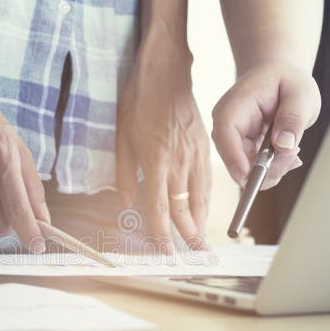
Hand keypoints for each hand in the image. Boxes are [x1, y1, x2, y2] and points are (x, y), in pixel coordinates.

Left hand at [116, 52, 211, 252]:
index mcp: (155, 162)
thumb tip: (127, 206)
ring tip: (202, 243)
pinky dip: (207, 200)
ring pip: (200, 197)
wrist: (165, 72)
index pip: (159, 208)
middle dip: (188, 236)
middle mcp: (178, 162)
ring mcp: (195, 155)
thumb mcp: (122, 139)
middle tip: (193, 257)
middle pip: (185, 208)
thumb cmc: (138, 103)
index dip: (162, 235)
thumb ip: (125, 176)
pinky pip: (207, 181)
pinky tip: (204, 211)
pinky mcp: (204, 147)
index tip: (165, 253)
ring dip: (201, 222)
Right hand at [211, 62, 320, 189]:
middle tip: (294, 160)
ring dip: (271, 170)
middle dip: (263, 169)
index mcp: (234, 105)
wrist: (279, 76)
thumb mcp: (301, 93)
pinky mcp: (241, 149)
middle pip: (233, 158)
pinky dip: (272, 168)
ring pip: (243, 169)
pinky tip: (287, 154)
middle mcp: (226, 125)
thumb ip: (293, 117)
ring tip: (294, 151)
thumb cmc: (287, 80)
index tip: (250, 176)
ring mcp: (232, 139)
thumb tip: (284, 145)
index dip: (234, 157)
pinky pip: (252, 168)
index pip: (225, 133)